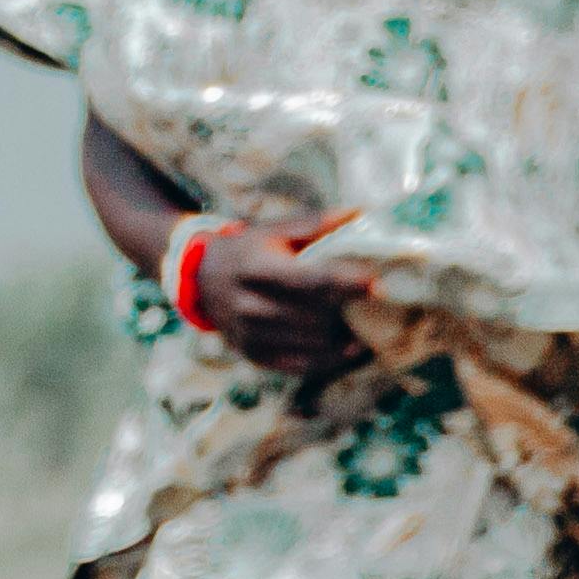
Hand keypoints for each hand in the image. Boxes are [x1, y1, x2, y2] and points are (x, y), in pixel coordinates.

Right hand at [192, 214, 372, 373]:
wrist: (201, 280)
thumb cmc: (247, 249)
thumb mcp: (273, 230)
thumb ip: (315, 224)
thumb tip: (360, 214)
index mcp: (255, 266)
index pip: (310, 280)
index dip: (346, 283)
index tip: (377, 283)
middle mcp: (249, 303)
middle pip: (317, 315)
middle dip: (348, 310)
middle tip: (374, 305)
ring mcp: (251, 333)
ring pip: (315, 343)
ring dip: (344, 336)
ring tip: (363, 326)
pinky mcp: (256, 355)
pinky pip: (305, 365)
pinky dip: (333, 359)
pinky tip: (349, 347)